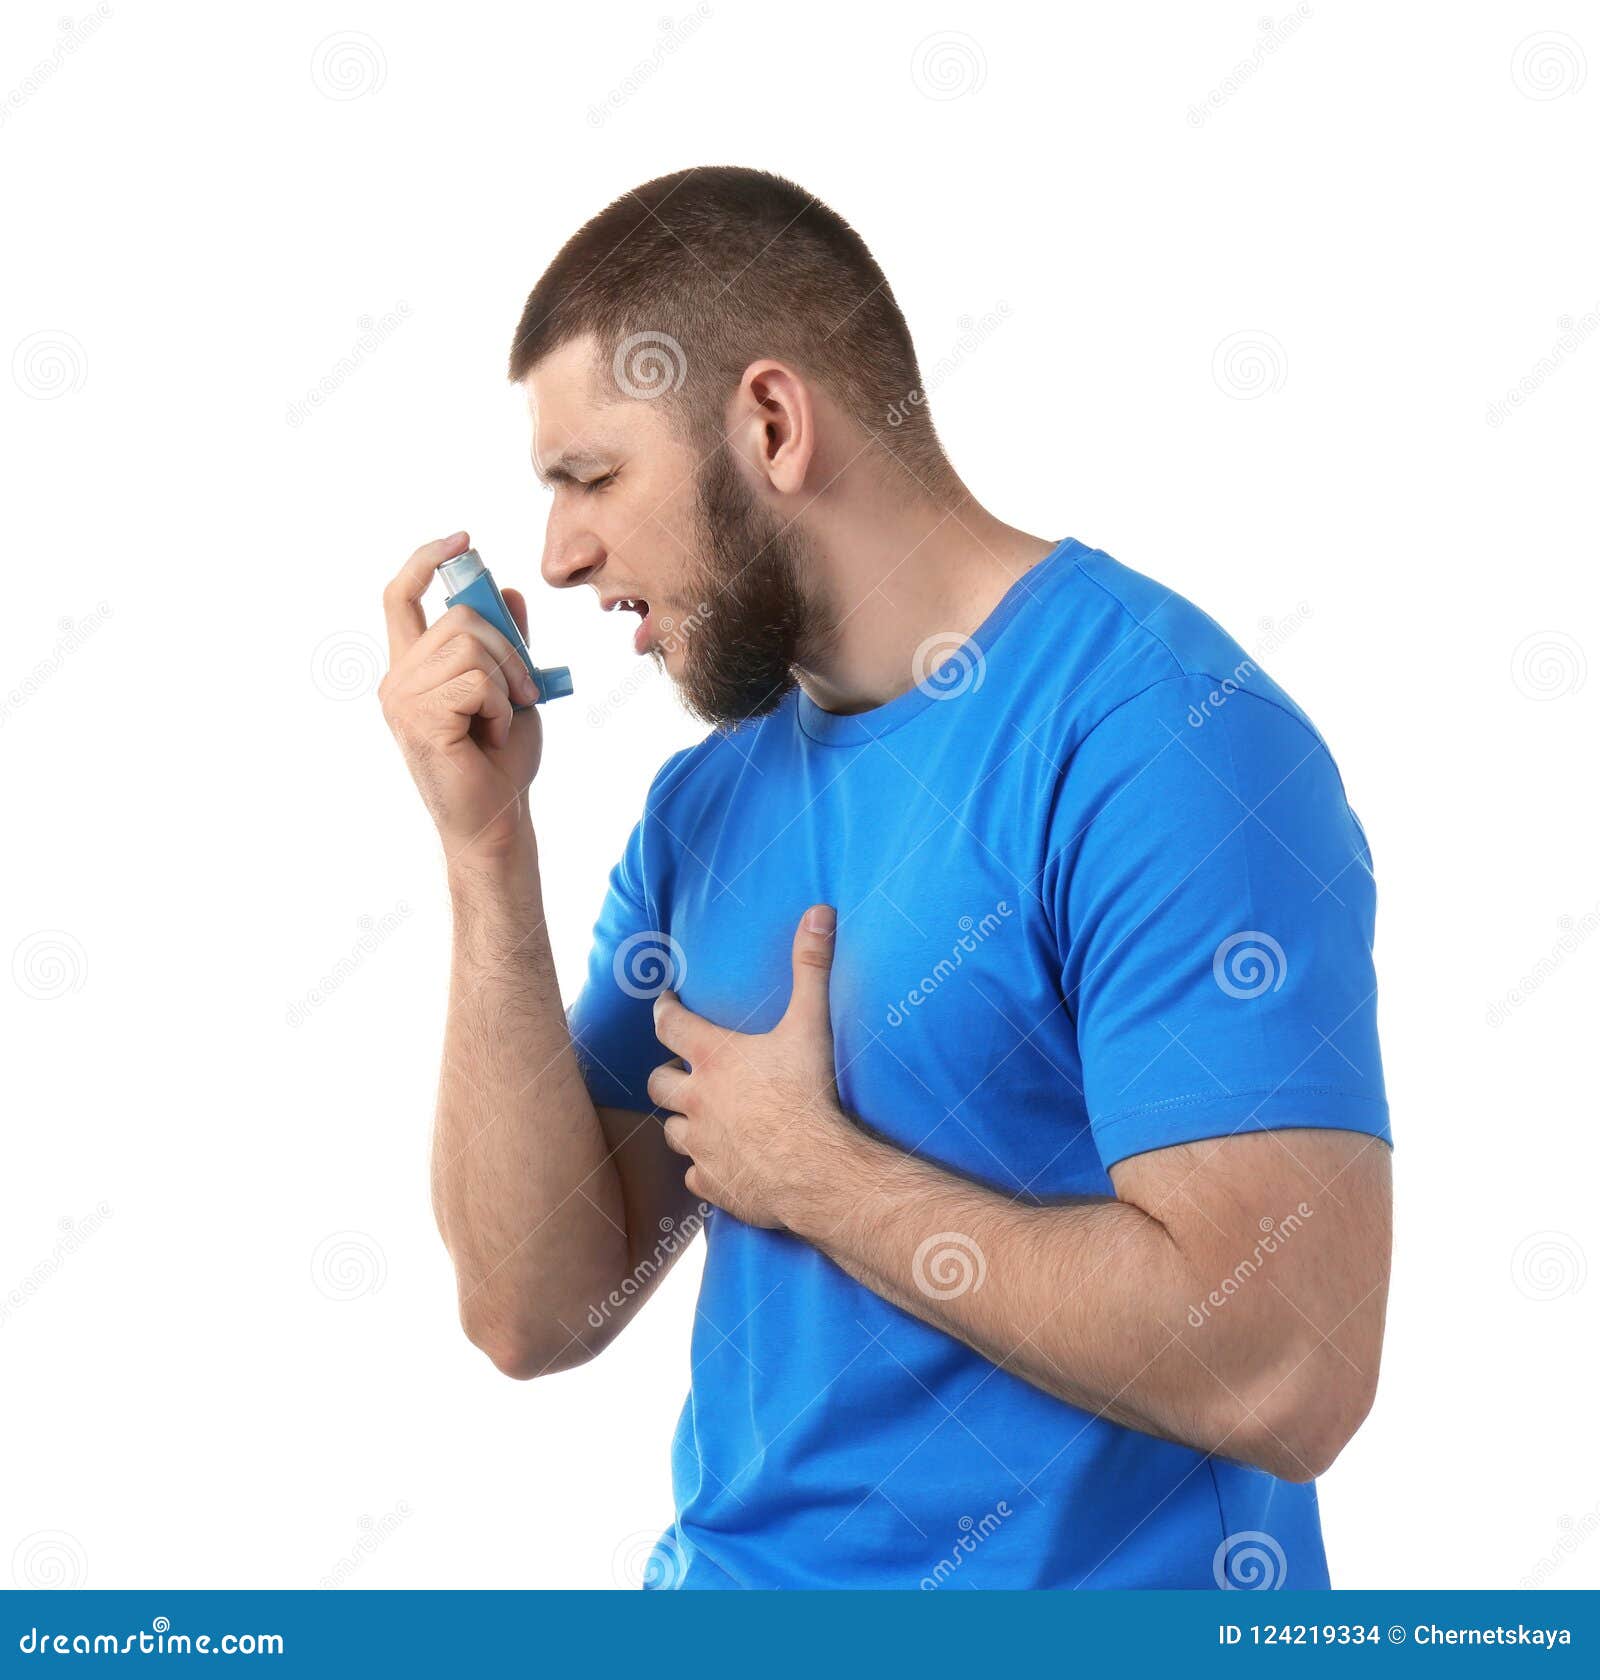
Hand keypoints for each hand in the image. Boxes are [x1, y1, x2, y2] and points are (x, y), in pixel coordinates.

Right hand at [380, 533, 542, 862]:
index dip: (427, 559)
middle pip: (460, 617)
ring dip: (508, 683)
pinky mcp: (417, 719)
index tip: (464, 539)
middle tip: (522, 694)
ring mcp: (402, 698)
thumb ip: (507, 642)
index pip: (402, 596)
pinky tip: (492, 736)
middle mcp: (398, 678)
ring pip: (472, 646)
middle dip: (509, 650)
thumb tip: (508, 589)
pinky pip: (477, 681)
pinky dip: (501, 706)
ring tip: (502, 720)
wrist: (497, 819)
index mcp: (413, 667)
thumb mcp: (513, 689)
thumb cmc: (501, 761)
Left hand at [648, 906, 849, 1229]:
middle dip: (667, 1074)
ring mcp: (701, 1146)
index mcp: (713, 1058)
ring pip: (671, 1131)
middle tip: (681, 1069)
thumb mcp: (811, 1024)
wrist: (817, 1170)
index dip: (664, 1008)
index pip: (669, 1023)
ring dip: (682, 1121)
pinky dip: (704, 1169)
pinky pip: (695, 1176)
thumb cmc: (810, 1094)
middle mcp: (696, 1101)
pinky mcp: (713, 1184)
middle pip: (658, 1083)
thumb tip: (819, 913)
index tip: (664, 1001)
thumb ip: (812, 966)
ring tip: (700, 1117)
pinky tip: (720, 1165)